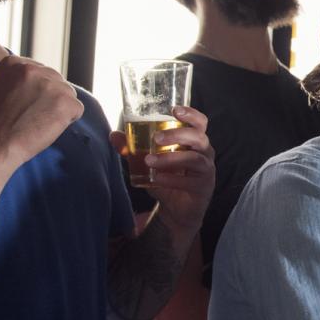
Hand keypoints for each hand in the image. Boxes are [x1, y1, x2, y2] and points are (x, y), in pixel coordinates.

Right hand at [0, 56, 82, 168]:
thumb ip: (15, 78)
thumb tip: (36, 77)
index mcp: (14, 62)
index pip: (40, 71)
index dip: (36, 92)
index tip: (24, 104)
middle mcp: (34, 69)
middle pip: (56, 81)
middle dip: (49, 98)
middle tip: (32, 115)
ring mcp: (52, 84)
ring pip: (67, 94)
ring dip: (58, 108)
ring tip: (37, 122)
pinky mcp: (67, 101)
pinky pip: (76, 110)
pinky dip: (66, 121)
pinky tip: (47, 128)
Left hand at [110, 106, 214, 233]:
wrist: (177, 209)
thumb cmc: (167, 178)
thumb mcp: (148, 162)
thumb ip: (133, 149)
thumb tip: (114, 135)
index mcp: (193, 141)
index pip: (199, 122)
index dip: (191, 114)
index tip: (175, 110)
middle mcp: (204, 152)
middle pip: (198, 137)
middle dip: (177, 134)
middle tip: (156, 137)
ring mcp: (206, 169)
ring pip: (194, 158)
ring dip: (171, 158)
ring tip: (150, 160)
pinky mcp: (203, 186)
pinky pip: (189, 181)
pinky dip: (171, 179)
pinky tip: (157, 179)